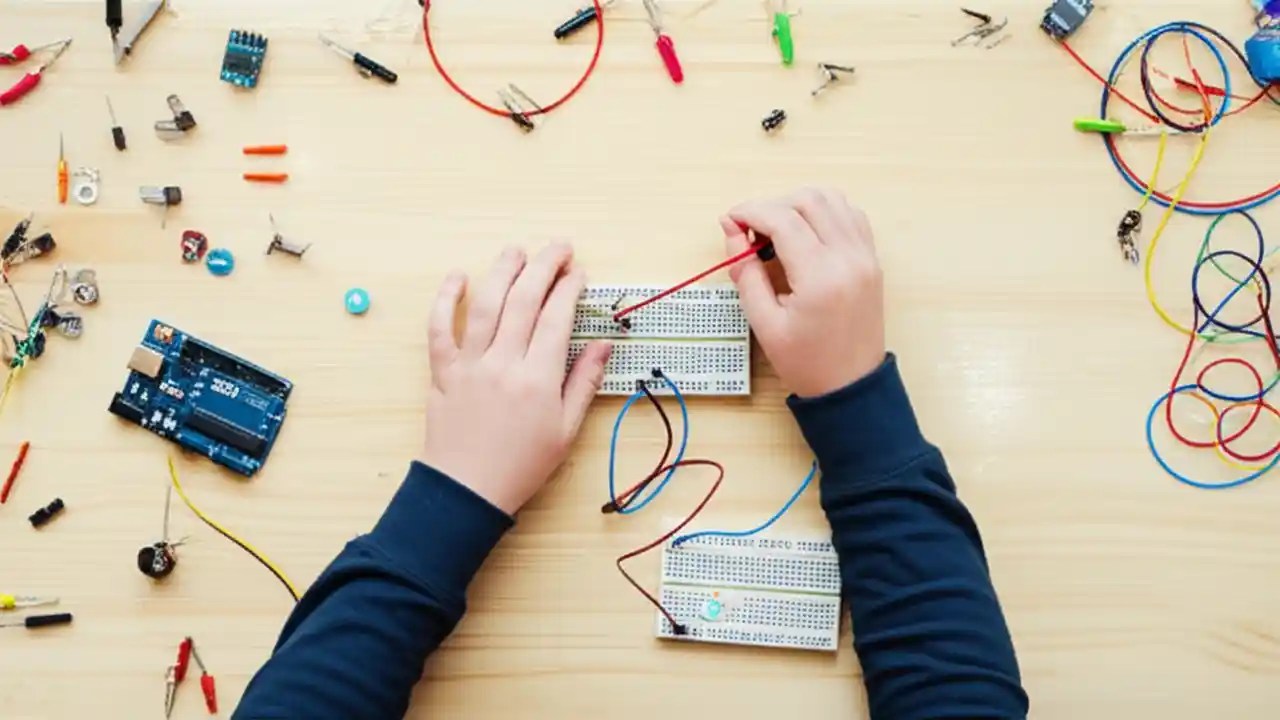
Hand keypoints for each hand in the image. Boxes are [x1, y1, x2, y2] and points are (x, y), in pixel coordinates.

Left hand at [423, 244, 611, 514]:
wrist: (468, 491)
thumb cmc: (521, 466)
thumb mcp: (566, 430)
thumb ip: (584, 382)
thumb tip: (604, 345)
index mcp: (538, 379)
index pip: (557, 318)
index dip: (570, 288)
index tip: (579, 272)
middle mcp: (504, 364)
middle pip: (524, 300)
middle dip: (544, 266)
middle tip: (558, 248)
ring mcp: (470, 365)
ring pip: (485, 304)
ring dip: (502, 271)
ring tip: (517, 251)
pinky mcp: (443, 372)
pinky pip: (439, 327)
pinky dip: (446, 299)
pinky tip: (457, 277)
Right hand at [722, 188, 884, 398]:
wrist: (850, 386)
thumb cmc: (807, 362)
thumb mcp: (763, 323)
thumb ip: (745, 272)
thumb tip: (732, 230)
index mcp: (820, 277)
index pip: (783, 219)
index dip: (750, 211)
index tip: (731, 220)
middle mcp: (848, 259)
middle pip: (809, 200)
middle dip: (773, 204)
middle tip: (752, 228)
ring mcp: (865, 257)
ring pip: (833, 199)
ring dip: (799, 203)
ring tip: (777, 227)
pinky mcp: (872, 260)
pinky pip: (851, 215)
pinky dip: (825, 212)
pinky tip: (806, 231)